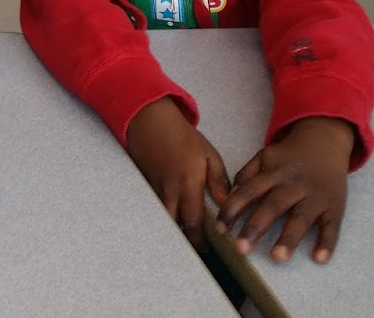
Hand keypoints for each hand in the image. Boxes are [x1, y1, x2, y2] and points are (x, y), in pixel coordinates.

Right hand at [125, 97, 230, 248]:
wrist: (150, 122)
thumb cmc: (182, 136)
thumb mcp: (208, 154)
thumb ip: (219, 181)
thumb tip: (226, 203)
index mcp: (188, 183)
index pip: (194, 220)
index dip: (201, 239)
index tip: (209, 249)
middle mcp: (170, 190)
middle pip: (176, 225)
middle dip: (186, 241)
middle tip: (197, 251)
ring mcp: (156, 189)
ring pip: (164, 219)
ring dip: (174, 230)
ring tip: (186, 241)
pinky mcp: (147, 186)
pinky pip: (157, 208)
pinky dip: (165, 217)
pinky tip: (173, 222)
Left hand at [217, 116, 353, 263]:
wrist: (325, 141)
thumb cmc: (289, 156)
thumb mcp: (264, 157)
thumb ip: (245, 175)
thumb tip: (228, 197)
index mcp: (273, 173)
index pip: (248, 192)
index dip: (232, 210)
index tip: (220, 229)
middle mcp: (293, 185)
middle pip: (272, 207)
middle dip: (255, 227)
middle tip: (241, 249)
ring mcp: (316, 196)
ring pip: (301, 218)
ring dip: (289, 238)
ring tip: (277, 257)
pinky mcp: (335, 206)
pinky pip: (332, 226)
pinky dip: (327, 242)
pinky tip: (319, 258)